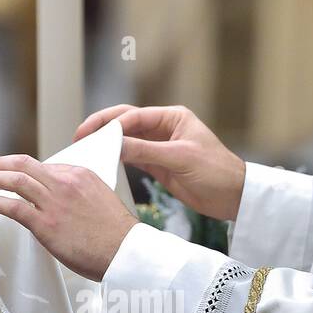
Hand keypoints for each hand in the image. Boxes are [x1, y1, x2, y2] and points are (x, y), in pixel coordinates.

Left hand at [0, 157, 137, 281]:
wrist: (124, 252)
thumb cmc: (116, 233)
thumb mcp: (101, 198)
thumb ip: (80, 193)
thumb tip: (64, 199)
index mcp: (80, 174)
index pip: (45, 165)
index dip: (28, 170)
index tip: (19, 176)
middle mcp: (64, 183)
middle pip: (24, 164)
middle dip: (3, 164)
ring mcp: (53, 203)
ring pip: (15, 180)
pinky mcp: (45, 225)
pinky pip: (13, 207)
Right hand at [74, 104, 245, 220]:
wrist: (232, 197)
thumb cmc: (216, 172)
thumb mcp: (180, 158)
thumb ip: (147, 151)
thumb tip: (115, 144)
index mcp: (173, 117)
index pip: (135, 115)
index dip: (112, 124)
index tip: (93, 134)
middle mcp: (164, 128)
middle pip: (126, 123)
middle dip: (102, 127)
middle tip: (80, 135)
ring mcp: (159, 147)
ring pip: (126, 140)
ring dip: (107, 143)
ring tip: (85, 148)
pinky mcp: (157, 165)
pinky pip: (131, 157)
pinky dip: (116, 158)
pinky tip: (101, 161)